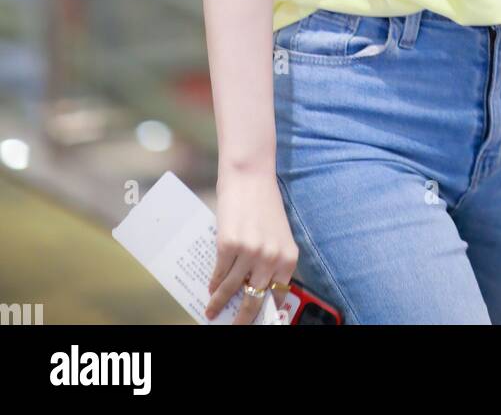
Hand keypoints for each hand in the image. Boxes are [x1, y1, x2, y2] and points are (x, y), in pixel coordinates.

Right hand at [205, 168, 298, 324]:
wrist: (250, 175)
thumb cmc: (263, 203)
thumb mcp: (276, 234)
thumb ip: (269, 260)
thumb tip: (251, 288)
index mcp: (288, 257)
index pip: (277, 296)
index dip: (265, 313)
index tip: (256, 322)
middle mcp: (271, 258)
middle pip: (255, 300)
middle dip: (242, 319)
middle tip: (234, 326)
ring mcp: (250, 253)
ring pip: (232, 290)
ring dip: (219, 304)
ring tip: (211, 311)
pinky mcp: (229, 245)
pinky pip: (219, 274)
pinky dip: (213, 285)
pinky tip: (210, 289)